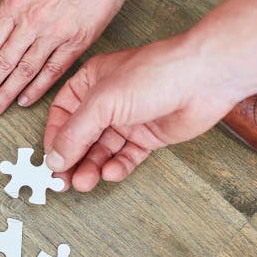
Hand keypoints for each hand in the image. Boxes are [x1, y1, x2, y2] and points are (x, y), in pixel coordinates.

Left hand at [0, 0, 131, 117]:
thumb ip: (8, 1)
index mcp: (15, 4)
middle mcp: (31, 22)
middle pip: (0, 64)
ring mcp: (54, 34)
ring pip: (23, 72)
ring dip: (5, 95)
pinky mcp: (77, 41)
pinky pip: (53, 71)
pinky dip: (38, 88)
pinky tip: (24, 101)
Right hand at [44, 37, 236, 190]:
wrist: (205, 78)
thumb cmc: (155, 74)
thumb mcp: (101, 103)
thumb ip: (74, 133)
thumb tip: (54, 159)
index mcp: (90, 83)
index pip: (61, 116)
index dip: (54, 140)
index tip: (51, 162)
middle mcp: (107, 102)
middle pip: (80, 137)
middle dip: (72, 160)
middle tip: (64, 182)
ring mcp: (128, 120)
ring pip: (102, 151)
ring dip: (92, 167)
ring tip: (86, 182)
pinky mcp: (148, 136)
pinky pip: (126, 157)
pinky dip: (117, 167)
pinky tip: (111, 173)